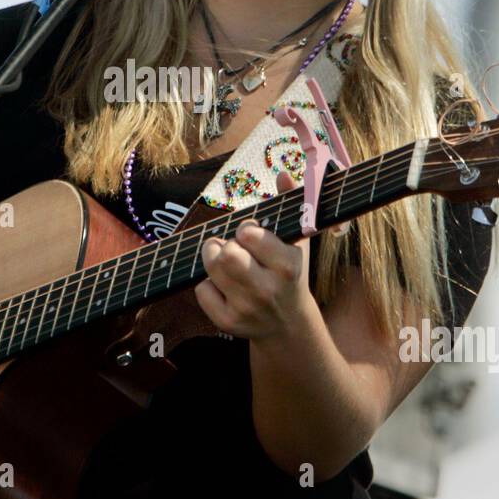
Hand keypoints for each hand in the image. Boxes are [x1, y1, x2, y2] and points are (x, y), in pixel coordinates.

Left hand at [195, 171, 317, 341]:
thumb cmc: (290, 275)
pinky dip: (207, 284)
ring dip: (212, 258)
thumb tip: (283, 173)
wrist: (289, 326)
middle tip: (231, 246)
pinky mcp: (228, 323)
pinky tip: (223, 286)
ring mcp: (247, 309)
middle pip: (226, 254)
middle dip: (223, 243)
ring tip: (224, 260)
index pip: (250, 235)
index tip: (250, 234)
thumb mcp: (297, 243)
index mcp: (288, 266)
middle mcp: (268, 290)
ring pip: (211, 269)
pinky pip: (202, 291)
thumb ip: (291, 204)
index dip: (245, 229)